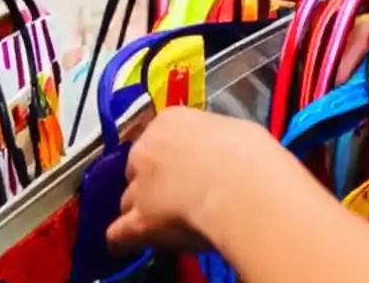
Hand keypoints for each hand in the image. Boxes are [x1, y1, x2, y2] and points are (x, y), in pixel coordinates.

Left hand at [105, 106, 300, 254]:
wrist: (242, 187)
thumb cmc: (249, 155)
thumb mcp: (233, 132)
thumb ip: (214, 141)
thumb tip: (220, 152)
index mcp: (170, 121)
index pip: (159, 135)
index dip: (169, 154)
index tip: (184, 166)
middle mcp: (146, 148)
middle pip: (138, 166)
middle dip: (152, 181)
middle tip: (175, 195)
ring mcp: (139, 185)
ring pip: (129, 199)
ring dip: (141, 208)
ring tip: (157, 222)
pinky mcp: (139, 221)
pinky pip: (120, 232)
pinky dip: (125, 239)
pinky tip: (127, 246)